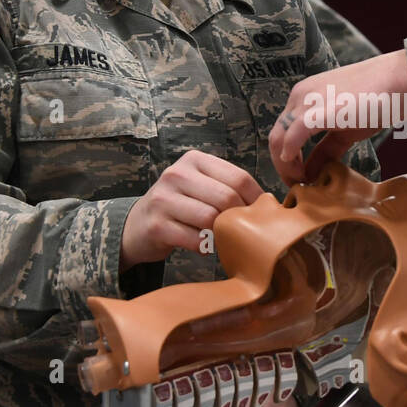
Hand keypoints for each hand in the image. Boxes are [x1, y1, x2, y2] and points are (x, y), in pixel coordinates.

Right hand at [120, 150, 262, 270]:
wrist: (138, 226)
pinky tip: (203, 245)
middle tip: (240, 230)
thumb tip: (268, 202)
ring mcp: (164, 199)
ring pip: (211, 218)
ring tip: (220, 237)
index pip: (238, 178)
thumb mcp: (201, 186)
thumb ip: (228, 187)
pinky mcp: (157, 226)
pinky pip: (195, 239)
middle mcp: (177, 174)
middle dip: (238, 218)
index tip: (259, 214)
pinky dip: (205, 247)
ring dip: (221, 233)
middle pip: (226, 198)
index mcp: (194, 160)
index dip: (255, 199)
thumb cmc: (180, 206)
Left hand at [269, 50, 406, 184]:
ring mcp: (308, 101)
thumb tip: (312, 172)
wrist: (401, 79)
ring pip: (279, 138)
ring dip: (286, 166)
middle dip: (283, 166)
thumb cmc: (379, 101)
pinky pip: (293, 135)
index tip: (299, 178)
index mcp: (304, 97)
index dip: (287, 160)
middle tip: (297, 186)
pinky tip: (300, 171)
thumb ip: (326, 148)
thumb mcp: (346, 129)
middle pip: (276, 137)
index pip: (283, 132)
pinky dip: (291, 156)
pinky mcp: (320, 110)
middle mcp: (300, 96)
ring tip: (302, 184)